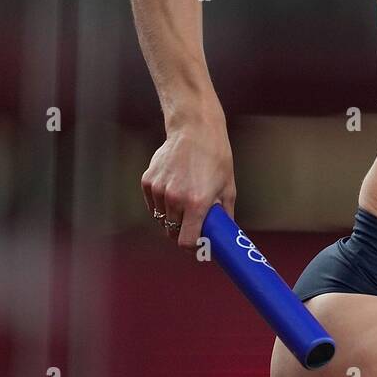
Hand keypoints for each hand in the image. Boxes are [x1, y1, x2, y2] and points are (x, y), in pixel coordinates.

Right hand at [140, 121, 235, 250]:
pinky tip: (175, 189)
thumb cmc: (216, 158)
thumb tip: (225, 234)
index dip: (193, 246)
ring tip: (186, 199)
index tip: (199, 244)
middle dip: (183, 231)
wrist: (195, 129)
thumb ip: (225, 215)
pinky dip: (162, 203)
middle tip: (194, 224)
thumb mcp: (228, 188)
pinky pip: (153, 204)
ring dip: (172, 216)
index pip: (186, 241)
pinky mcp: (148, 181)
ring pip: (161, 218)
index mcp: (197, 203)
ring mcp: (159, 190)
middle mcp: (175, 199)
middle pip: (172, 232)